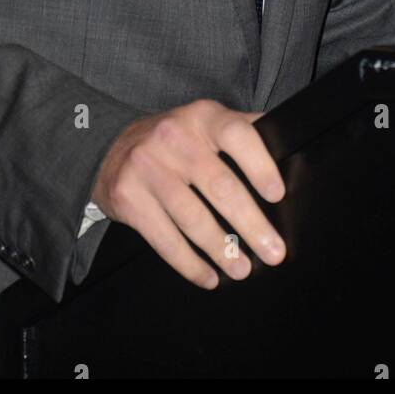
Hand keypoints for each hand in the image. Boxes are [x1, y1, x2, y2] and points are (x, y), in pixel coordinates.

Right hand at [90, 99, 286, 288]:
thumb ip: (242, 129)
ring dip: (222, 250)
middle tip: (273, 251)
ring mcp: (147, 167)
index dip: (259, 165)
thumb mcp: (205, 122)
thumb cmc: (174, 140)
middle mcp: (174, 138)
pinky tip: (208, 276)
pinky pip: (164, 239)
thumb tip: (285, 142)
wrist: (109, 147)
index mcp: (202, 117)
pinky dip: (189, 264)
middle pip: (219, 185)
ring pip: (192, 218)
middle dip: (251, 224)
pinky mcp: (128, 198)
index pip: (237, 135)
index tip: (277, 195)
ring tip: (242, 269)